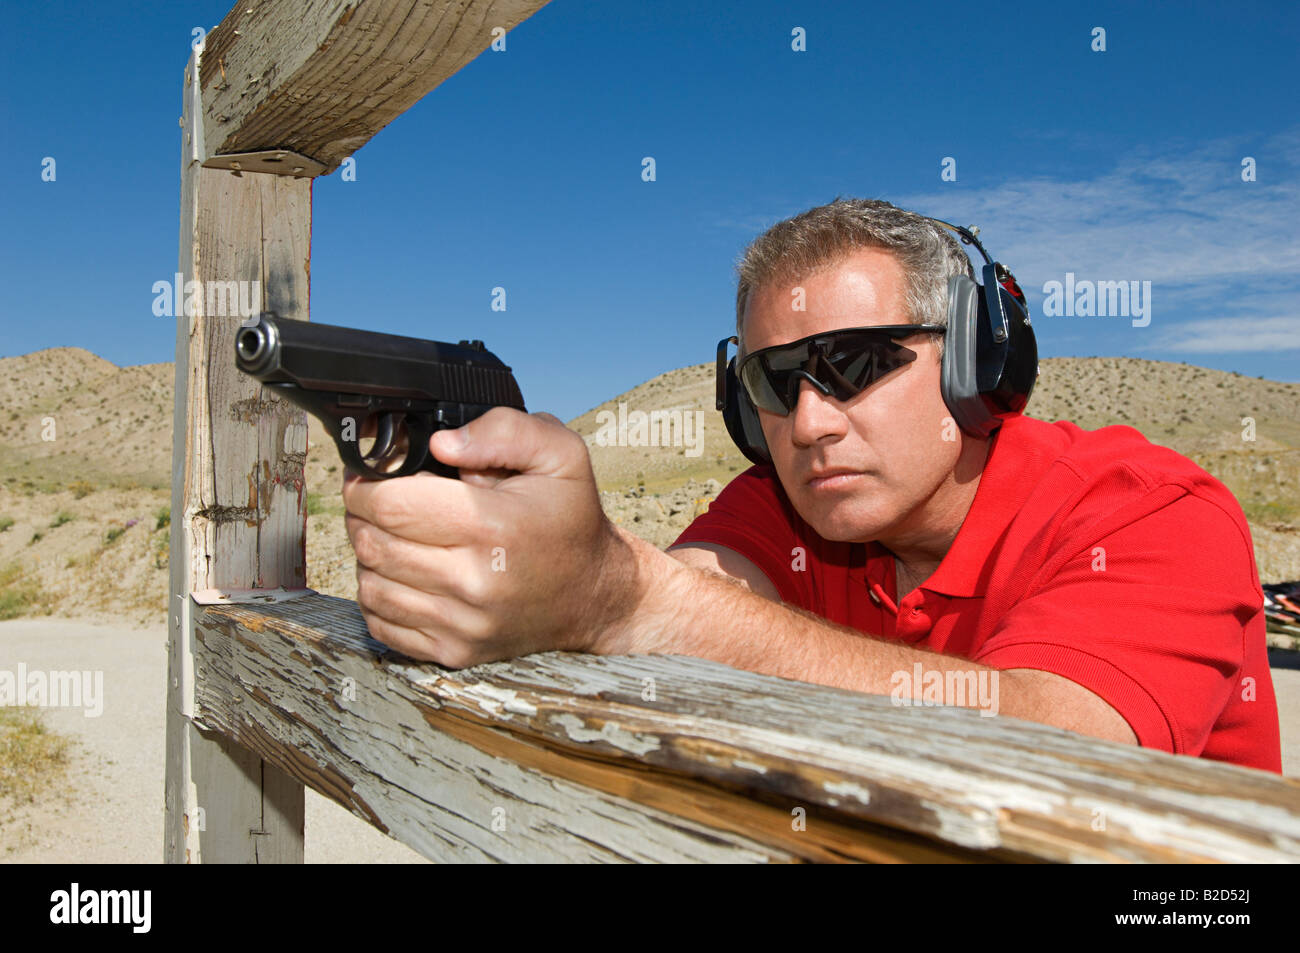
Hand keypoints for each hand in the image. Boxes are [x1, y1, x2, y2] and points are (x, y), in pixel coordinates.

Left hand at [341, 408, 639, 667]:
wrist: (594, 595)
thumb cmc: (570, 519)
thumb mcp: (559, 453)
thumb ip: (504, 430)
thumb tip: (440, 443)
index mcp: (494, 526)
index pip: (390, 505)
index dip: (366, 484)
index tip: (369, 476)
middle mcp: (475, 582)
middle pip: (371, 543)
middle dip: (362, 515)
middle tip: (378, 500)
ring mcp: (462, 624)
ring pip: (370, 585)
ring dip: (369, 555)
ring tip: (394, 535)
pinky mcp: (454, 652)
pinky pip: (383, 624)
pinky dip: (379, 595)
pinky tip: (402, 573)